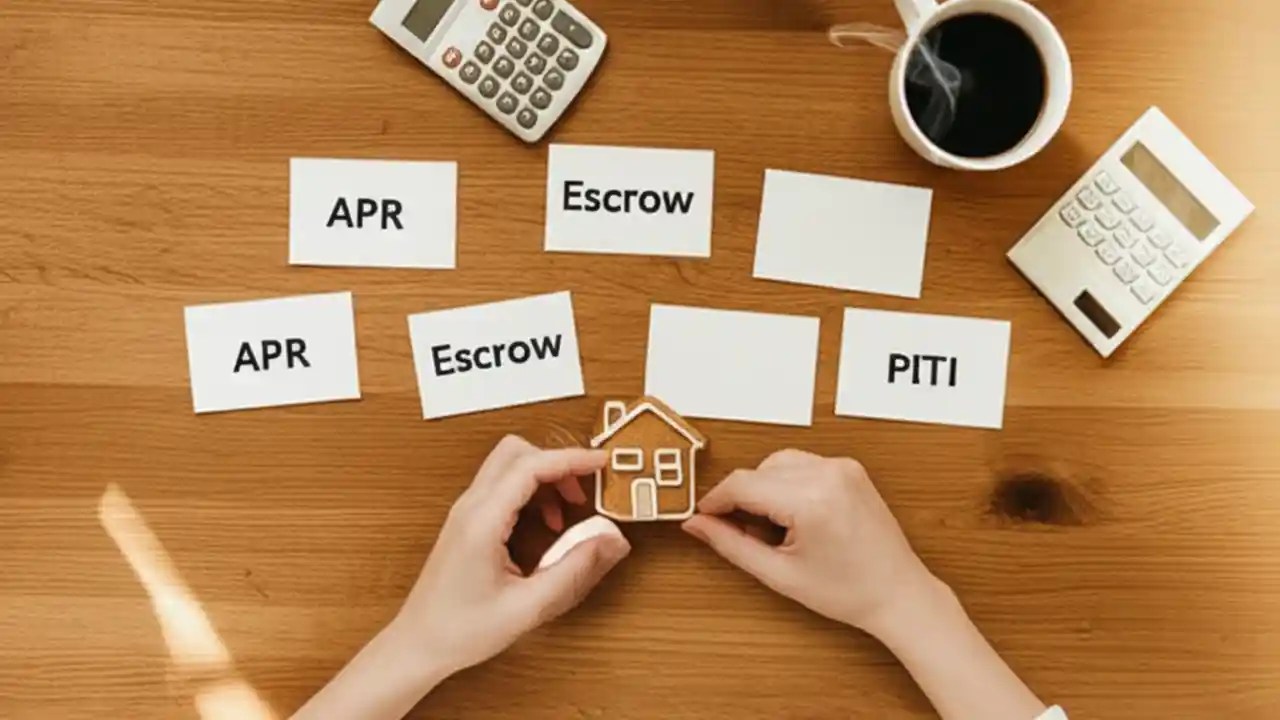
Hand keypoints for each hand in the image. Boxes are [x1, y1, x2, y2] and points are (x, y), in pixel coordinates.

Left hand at [395, 436, 630, 676]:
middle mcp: (470, 506)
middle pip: (517, 452)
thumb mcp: (529, 606)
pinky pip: (502, 486)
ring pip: (509, 465)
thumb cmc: (462, 630)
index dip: (571, 459)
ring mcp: (466, 511)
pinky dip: (530, 492)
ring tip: (569, 512)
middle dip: (557, 462)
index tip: (602, 463)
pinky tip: (546, 525)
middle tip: (585, 490)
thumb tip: (612, 541)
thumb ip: (575, 569)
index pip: (530, 466)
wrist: (419, 644)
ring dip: (544, 477)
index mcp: (482, 521)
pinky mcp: (467, 520)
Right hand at [682, 450, 940, 638]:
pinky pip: (801, 464)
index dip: (714, 501)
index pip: (742, 484)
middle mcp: (828, 474)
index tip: (702, 517)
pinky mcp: (850, 468)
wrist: (898, 593)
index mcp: (811, 501)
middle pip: (757, 471)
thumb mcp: (779, 574)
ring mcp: (842, 467)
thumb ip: (731, 544)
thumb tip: (696, 524)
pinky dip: (786, 483)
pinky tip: (792, 515)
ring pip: (777, 463)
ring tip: (771, 527)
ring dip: (763, 488)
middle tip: (736, 531)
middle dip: (739, 498)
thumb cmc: (848, 591)